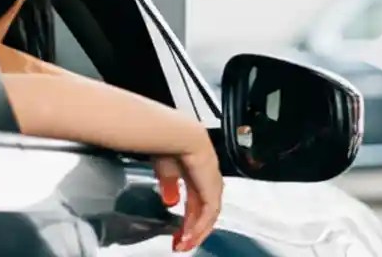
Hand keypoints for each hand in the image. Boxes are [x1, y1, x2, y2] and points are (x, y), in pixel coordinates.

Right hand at [153, 135, 223, 251]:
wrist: (178, 136)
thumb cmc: (171, 145)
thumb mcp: (168, 171)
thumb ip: (170, 186)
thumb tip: (171, 201)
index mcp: (199, 174)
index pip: (197, 203)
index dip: (188, 220)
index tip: (178, 234)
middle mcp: (209, 181)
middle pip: (205, 212)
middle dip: (193, 230)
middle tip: (181, 245)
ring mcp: (212, 185)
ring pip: (209, 216)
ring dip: (196, 232)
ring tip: (184, 245)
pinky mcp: (212, 189)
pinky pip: (209, 214)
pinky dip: (199, 227)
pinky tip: (189, 236)